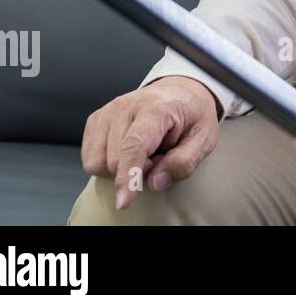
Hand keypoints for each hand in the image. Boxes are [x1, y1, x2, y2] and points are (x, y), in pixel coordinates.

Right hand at [79, 75, 222, 209]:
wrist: (179, 92)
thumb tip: (154, 182)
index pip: (134, 146)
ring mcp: (106, 111)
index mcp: (156, 107)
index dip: (128, 176)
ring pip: (97, 163)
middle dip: (138, 171)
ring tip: (146, 152)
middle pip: (114, 161)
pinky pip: (90, 159)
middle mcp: (125, 106)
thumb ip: (184, 161)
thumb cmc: (192, 117)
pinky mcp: (95, 120)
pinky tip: (130, 150)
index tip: (124, 202)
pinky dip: (109, 163)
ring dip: (121, 168)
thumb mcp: (205, 137)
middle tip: (161, 156)